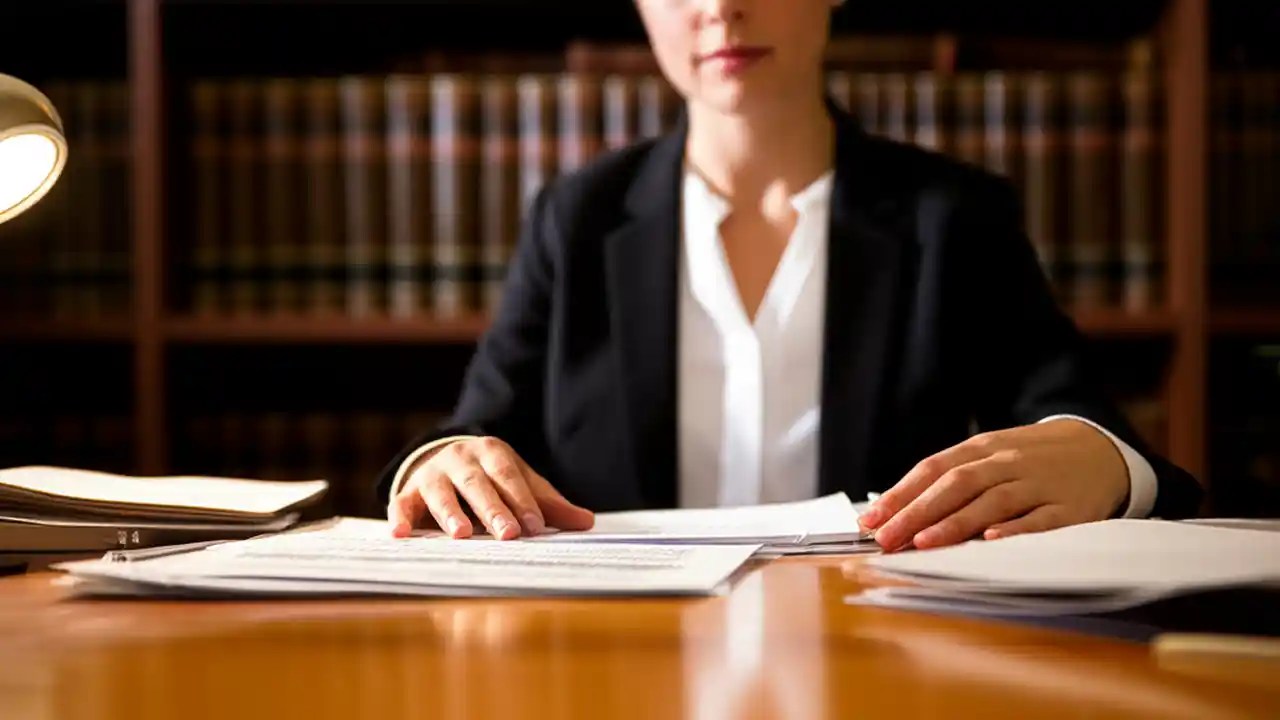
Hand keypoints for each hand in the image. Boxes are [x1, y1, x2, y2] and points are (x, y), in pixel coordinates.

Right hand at [388, 437, 594, 539]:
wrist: (444, 457)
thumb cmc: (490, 477)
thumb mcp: (520, 482)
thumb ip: (548, 504)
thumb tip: (586, 522)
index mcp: (492, 452)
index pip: (509, 476)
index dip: (522, 501)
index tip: (535, 526)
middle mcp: (460, 459)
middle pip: (477, 484)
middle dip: (493, 509)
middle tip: (508, 534)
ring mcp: (432, 473)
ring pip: (441, 492)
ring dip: (450, 513)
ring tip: (462, 534)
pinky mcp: (408, 490)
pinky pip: (401, 503)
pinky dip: (400, 517)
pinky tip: (402, 535)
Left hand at [858, 419, 1128, 550]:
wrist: (1099, 449)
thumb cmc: (1029, 460)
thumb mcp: (990, 456)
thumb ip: (949, 479)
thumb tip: (895, 508)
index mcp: (982, 449)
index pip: (934, 469)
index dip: (901, 494)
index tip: (871, 520)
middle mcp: (1006, 463)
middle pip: (957, 485)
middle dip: (917, 512)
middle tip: (887, 538)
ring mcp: (1038, 484)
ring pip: (993, 501)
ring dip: (956, 522)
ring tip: (925, 542)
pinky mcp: (1069, 508)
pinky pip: (1040, 520)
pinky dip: (1016, 529)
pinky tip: (992, 539)